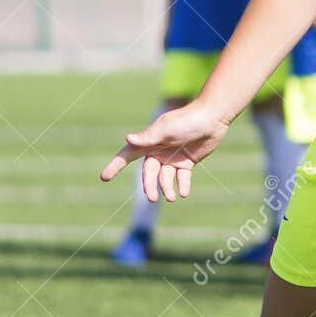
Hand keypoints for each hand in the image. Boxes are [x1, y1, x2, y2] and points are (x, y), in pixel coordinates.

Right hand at [99, 102, 231, 200]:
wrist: (211, 118)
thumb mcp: (166, 129)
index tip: (104, 177)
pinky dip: (182, 186)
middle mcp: (158, 151)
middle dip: (149, 185)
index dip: (115, 165)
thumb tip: (128, 140)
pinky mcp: (186, 162)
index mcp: (149, 141)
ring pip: (165, 178)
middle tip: (152, 198)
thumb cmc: (186, 120)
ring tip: (173, 197)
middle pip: (149, 173)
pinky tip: (183, 193)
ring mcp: (172, 158)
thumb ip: (149, 137)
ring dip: (167, 188)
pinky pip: (181, 178)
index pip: (127, 155)